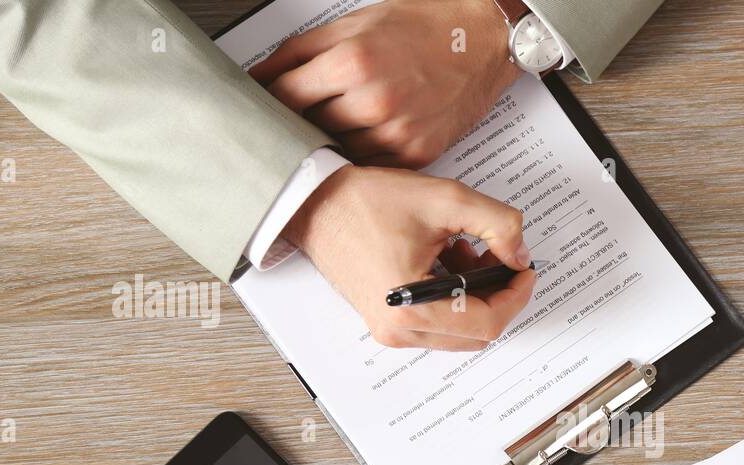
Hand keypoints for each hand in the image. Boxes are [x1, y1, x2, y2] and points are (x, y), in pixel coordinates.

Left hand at [250, 0, 518, 168]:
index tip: (264, 107)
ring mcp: (397, 133)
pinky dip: (362, 150)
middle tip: (299, 115)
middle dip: (300, 122)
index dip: (270, 103)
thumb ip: (300, 51)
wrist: (483, 40)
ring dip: (331, 140)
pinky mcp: (417, 154)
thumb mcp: (354, 23)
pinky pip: (372, 162)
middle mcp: (374, 101)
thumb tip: (260, 77)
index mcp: (352, 61)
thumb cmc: (423, 25)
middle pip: (310, 128)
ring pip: (340, 150)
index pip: (286, 98)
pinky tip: (365, 132)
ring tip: (338, 120)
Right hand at [283, 165, 535, 349]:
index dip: (516, 295)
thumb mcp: (445, 200)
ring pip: (460, 329)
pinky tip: (447, 259)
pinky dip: (455, 295)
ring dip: (476, 294)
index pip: (488, 322)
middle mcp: (399, 330)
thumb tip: (521, 254)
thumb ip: (497, 225)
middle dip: (498, 293)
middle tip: (501, 256)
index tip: (525, 268)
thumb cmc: (364, 201)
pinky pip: (438, 322)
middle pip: (477, 332)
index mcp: (412, 309)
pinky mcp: (388, 321)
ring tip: (466, 252)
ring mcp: (391, 330)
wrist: (314, 203)